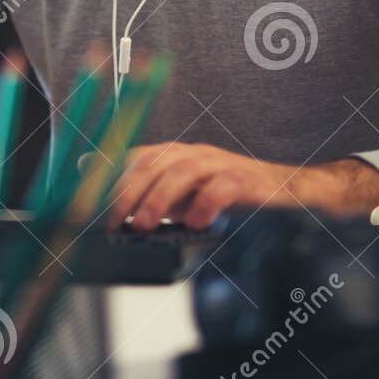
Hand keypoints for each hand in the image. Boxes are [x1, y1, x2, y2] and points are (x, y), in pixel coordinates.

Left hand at [102, 142, 378, 231]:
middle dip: (126, 191)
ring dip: (157, 199)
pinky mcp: (245, 180)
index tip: (87, 200)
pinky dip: (203, 204)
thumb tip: (111, 202)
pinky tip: (195, 223)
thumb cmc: (231, 195)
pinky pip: (220, 188)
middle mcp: (193, 154)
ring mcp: (219, 164)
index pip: (134, 157)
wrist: (291, 193)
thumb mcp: (184, 196)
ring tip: (142, 224)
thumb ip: (151, 196)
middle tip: (111, 220)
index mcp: (175, 155)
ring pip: (180, 172)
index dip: (109, 176)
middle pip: (151, 164)